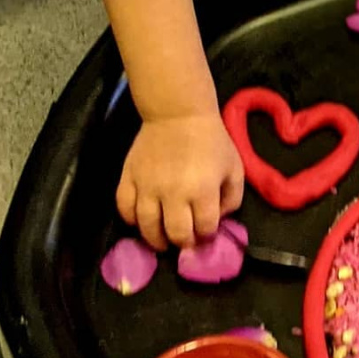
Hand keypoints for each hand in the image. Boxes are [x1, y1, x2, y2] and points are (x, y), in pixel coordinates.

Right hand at [117, 112, 244, 249]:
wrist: (178, 114)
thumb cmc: (211, 141)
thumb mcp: (234, 168)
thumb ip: (232, 198)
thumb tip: (218, 219)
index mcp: (202, 190)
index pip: (204, 227)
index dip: (206, 235)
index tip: (206, 234)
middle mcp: (173, 193)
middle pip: (175, 233)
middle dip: (183, 243)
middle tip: (185, 242)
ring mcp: (147, 186)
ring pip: (147, 226)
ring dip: (156, 239)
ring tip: (162, 242)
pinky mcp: (128, 178)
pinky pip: (124, 207)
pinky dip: (130, 220)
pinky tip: (140, 222)